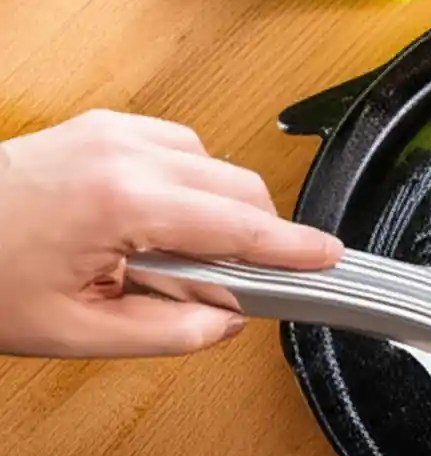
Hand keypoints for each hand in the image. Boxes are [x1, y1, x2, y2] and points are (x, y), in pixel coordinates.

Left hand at [0, 110, 342, 358]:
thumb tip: (225, 320)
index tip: (329, 259)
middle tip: (233, 284)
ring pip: (213, 164)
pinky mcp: (102, 125)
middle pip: (238, 186)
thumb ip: (170, 330)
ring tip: (177, 258)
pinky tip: (162, 220)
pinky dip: (190, 183)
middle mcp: (125, 152)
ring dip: (219, 208)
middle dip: (255, 234)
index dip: (292, 248)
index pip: (239, 226)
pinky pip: (180, 147)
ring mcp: (112, 131)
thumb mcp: (76, 331)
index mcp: (124, 203)